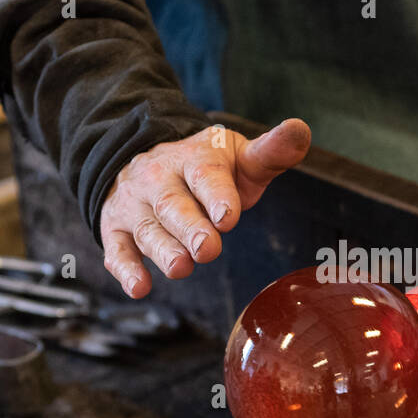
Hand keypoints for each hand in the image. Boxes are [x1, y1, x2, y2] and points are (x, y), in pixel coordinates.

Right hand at [100, 118, 310, 296]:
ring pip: (147, 229)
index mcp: (194, 158)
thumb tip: (301, 129)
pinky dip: (126, 269)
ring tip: (181, 268)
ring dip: (162, 250)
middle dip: (190, 228)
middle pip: (173, 205)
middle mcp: (159, 179)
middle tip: (208, 249)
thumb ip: (272, 152)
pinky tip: (140, 288)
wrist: (148, 163)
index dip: (217, 196)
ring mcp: (135, 205)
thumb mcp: (240, 156)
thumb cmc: (209, 169)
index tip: (229, 217)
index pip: (205, 175)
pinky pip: (117, 250)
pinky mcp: (116, 229)